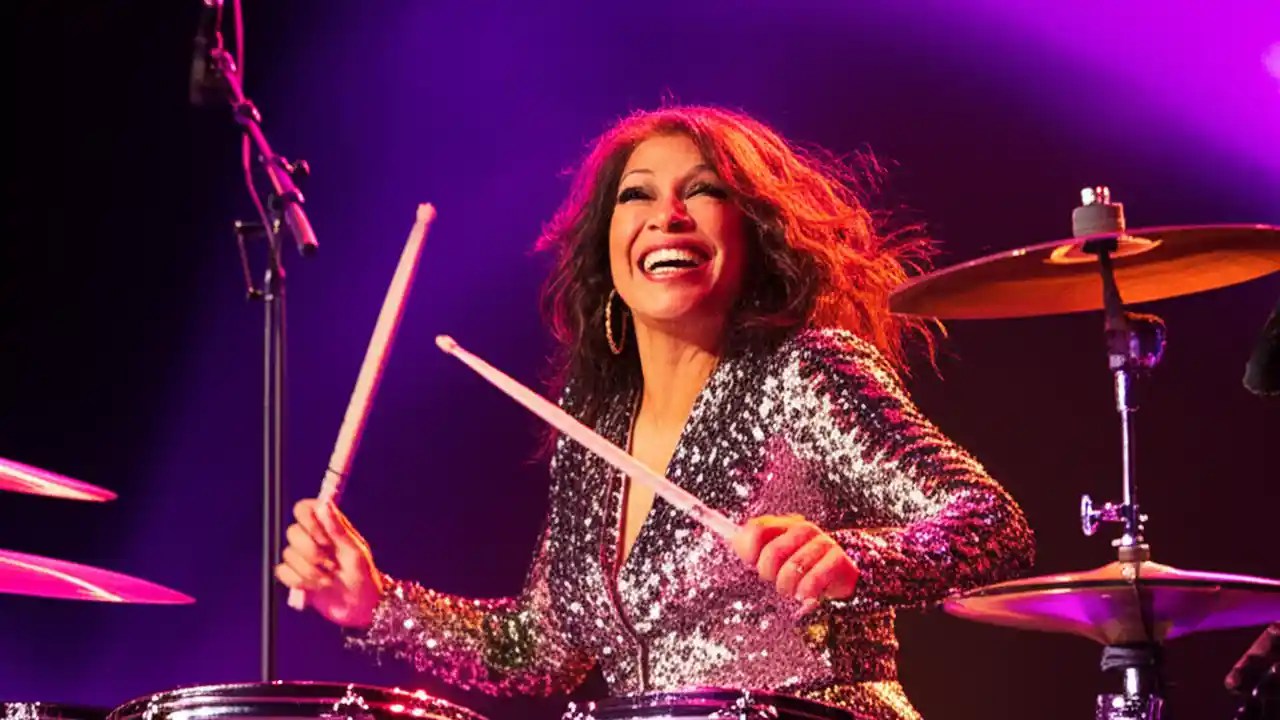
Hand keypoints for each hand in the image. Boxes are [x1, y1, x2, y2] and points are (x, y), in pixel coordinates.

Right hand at [276, 498, 383, 628]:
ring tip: (328, 579)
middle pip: (292, 532)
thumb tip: (324, 503)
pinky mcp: (295, 576)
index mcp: (328, 527)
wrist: (359, 607)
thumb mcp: (354, 551)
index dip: (308, 521)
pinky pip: (282, 572)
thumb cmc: (363, 576)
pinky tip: (315, 587)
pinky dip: (299, 581)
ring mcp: (302, 558)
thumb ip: (338, 528)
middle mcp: (312, 539)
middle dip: (311, 552)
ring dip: (309, 570)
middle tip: (332, 565)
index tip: (324, 539)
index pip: (303, 509)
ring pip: (287, 554)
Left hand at [730, 515, 858, 611]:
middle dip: (770, 574)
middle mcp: (802, 529)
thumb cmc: (798, 569)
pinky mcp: (838, 559)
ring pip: (792, 569)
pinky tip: (807, 594)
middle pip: (772, 553)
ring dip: (788, 587)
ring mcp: (822, 542)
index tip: (754, 564)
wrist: (839, 577)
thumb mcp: (772, 558)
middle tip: (777, 581)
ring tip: (793, 590)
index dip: (749, 552)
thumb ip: (749, 546)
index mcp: (782, 525)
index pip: (756, 530)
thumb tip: (730, 538)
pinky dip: (806, 592)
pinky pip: (812, 580)